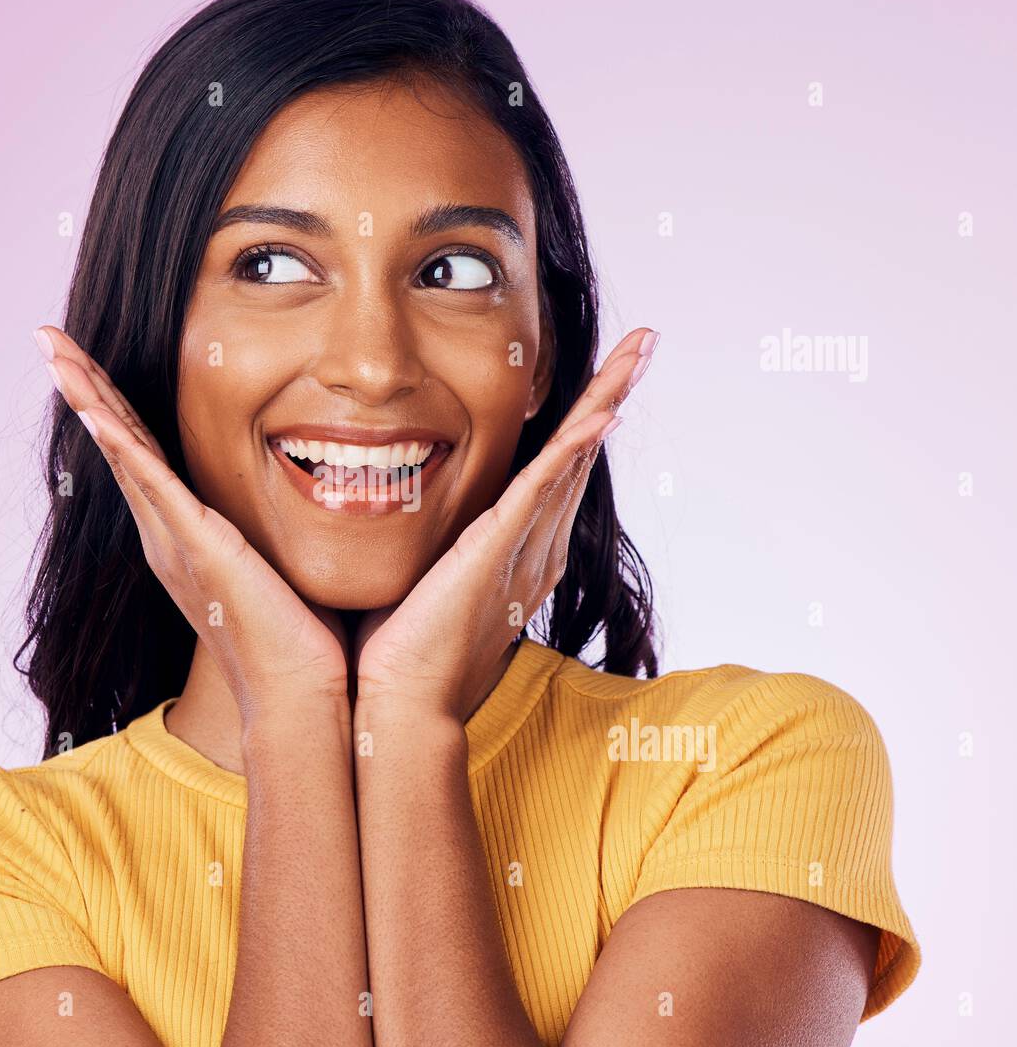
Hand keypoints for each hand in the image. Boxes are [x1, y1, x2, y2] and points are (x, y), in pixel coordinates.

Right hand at [35, 326, 349, 725]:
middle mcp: (167, 534)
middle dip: (83, 386)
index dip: (113, 404)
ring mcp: (175, 540)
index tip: (87, 362)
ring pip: (122, 453)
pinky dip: (121, 445)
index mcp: (185, 534)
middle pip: (118, 442)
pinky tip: (95, 409)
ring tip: (54, 352)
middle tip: (47, 338)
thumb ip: (266, 529)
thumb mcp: (274, 564)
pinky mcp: (196, 547)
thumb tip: (306, 491)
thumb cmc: (298, 639)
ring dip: (87, 398)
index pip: (143, 453)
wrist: (298, 693)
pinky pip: (151, 485)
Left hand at [352, 327, 658, 725]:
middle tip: (644, 344)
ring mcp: (524, 549)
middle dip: (611, 394)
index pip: (559, 470)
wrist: (403, 702)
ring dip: (605, 401)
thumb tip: (413, 505)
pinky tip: (600, 413)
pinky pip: (543, 490)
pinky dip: (572, 449)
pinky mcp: (498, 552)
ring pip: (573, 460)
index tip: (606, 376)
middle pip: (581, 456)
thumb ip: (444, 543)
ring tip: (638, 353)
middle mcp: (536, 547)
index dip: (585, 419)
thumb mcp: (432, 577)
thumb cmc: (406, 648)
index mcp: (521, 551)